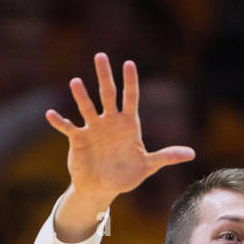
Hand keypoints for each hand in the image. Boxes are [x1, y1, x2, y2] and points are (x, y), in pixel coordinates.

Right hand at [45, 54, 195, 213]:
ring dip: (81, 96)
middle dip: (105, 76)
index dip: (131, 82)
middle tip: (101, 56)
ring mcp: (93, 128)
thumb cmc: (126, 175)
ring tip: (76, 82)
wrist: (103, 187)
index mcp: (127, 124)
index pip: (130, 98)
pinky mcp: (78, 139)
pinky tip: (51, 115)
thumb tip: (191, 153)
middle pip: (107, 94)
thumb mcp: (148, 166)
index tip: (129, 64)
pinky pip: (68, 128)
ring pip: (87, 107)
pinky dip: (60, 122)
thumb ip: (166, 157)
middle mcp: (109, 121)